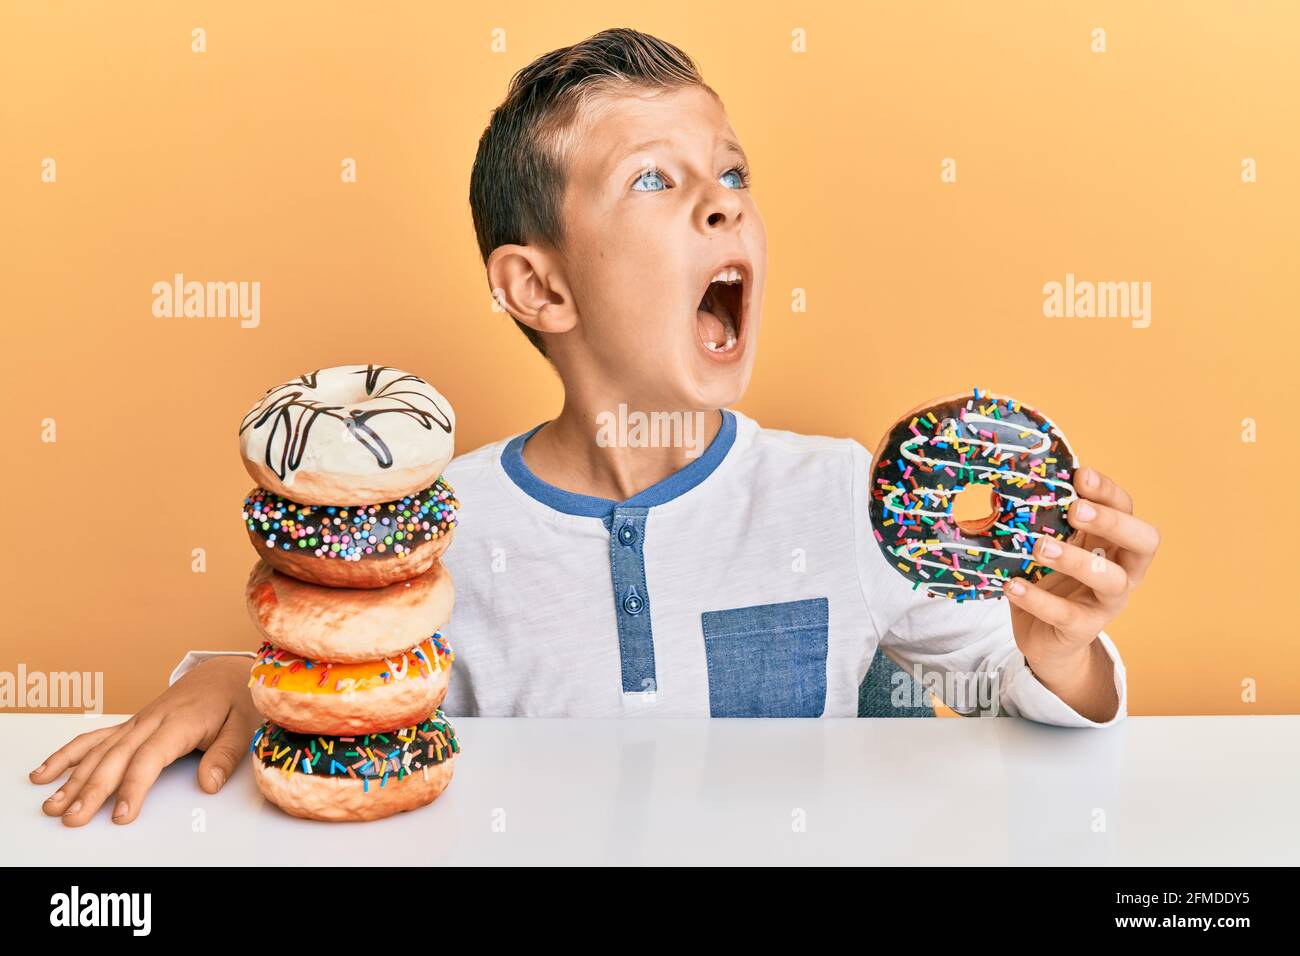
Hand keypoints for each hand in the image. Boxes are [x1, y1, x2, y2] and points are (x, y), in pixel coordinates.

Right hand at [28, 655, 258, 826]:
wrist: (223, 672)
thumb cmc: (235, 700)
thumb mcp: (244, 725)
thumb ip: (225, 755)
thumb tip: (209, 784)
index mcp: (180, 721)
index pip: (150, 757)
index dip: (134, 786)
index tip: (122, 814)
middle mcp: (152, 720)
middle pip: (116, 757)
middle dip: (92, 789)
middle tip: (73, 818)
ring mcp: (137, 721)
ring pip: (99, 750)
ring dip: (72, 777)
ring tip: (53, 805)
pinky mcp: (130, 724)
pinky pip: (94, 739)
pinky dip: (68, 755)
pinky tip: (45, 773)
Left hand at [1005, 466, 1159, 712]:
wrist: (1043, 637)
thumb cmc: (1049, 580)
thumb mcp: (1051, 546)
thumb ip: (1046, 521)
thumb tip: (1012, 481)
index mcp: (1114, 543)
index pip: (1126, 509)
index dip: (1108, 491)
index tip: (1081, 475)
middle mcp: (1122, 571)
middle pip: (1143, 542)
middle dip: (1112, 522)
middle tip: (1075, 510)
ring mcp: (1106, 603)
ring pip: (1111, 580)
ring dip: (1076, 560)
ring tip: (1040, 547)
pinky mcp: (1083, 629)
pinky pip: (1065, 614)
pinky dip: (1037, 599)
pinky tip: (1011, 585)